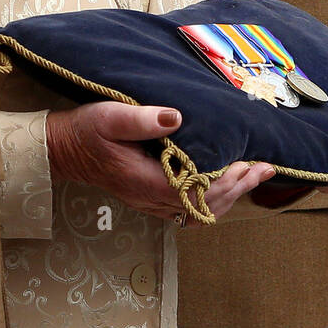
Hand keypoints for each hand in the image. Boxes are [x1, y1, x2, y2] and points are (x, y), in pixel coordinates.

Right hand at [45, 101, 274, 221]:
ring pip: (199, 211)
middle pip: (205, 205)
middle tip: (265, 169)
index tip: (249, 163)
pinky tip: (223, 184)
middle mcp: (151, 199)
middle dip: (239, 187)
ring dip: (229, 195)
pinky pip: (188, 208)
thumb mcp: (110, 116)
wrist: (63, 148)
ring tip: (252, 176)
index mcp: (146, 182)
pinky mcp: (149, 196)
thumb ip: (143, 119)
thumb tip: (176, 117)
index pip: (198, 191)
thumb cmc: (86, 131)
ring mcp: (150, 202)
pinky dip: (211, 198)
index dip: (227, 181)